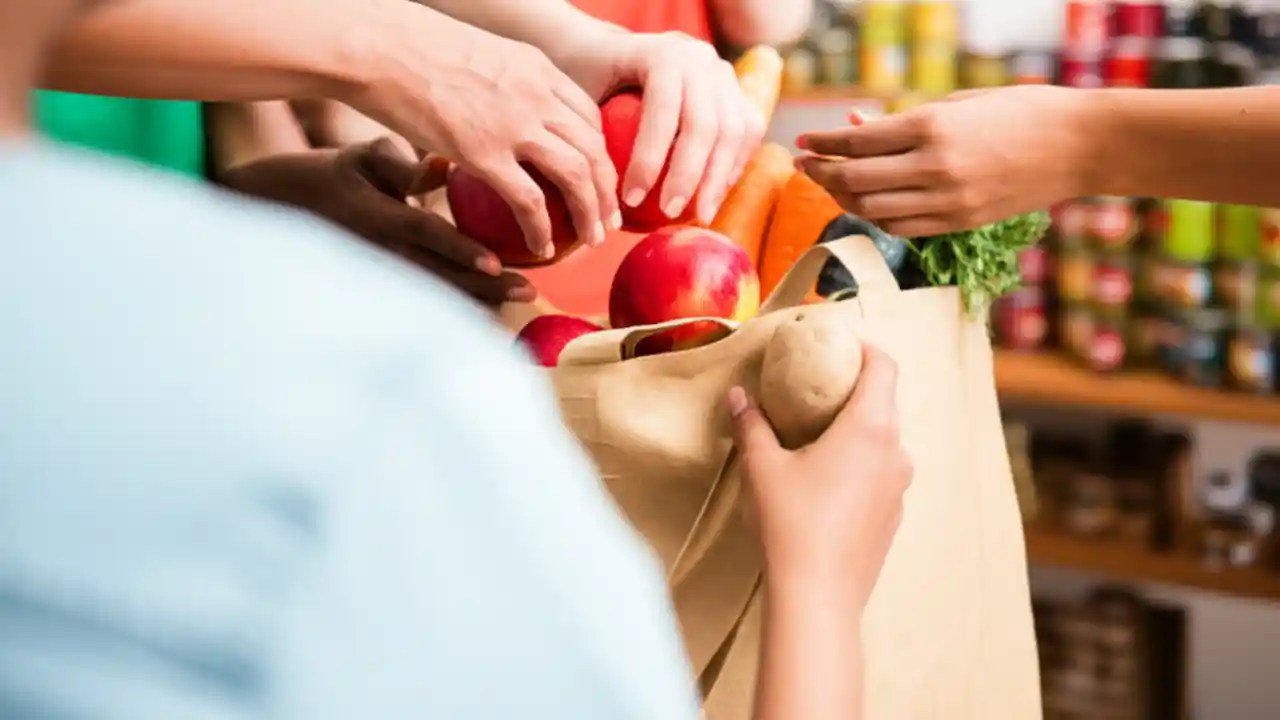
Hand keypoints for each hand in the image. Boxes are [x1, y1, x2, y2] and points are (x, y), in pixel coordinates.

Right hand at [221, 138, 534, 305]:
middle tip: (527, 293)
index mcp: (374, 216)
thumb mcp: (360, 157)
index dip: (459, 250)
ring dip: (474, 306)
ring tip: (515, 312)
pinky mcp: (377, 290)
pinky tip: (490, 318)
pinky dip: (454, 311)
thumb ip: (402, 163)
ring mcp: (377, 276)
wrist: (276, 211)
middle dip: (483, 289)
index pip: (423, 233)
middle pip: (437, 277)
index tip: (497, 263)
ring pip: (431, 298)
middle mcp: (377, 252)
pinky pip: (421, 303)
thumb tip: (440, 170)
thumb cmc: (328, 174)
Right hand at [343, 4, 619, 258]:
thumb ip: (501, 84)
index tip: (600, 178)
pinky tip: (543, 247)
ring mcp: (515, 124)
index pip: (589, 116)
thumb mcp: (478, 55)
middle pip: (595, 148)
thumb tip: (497, 106)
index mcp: (538, 68)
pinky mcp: (484, 153)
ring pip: (578, 176)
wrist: (381, 47)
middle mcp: (537, 94)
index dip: (602, 152)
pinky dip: (543, 230)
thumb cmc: (412, 48)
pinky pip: (531, 202)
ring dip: (592, 213)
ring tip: (591, 239)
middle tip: (610, 220)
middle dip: (610, 190)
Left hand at [556, 31, 765, 223]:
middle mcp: (700, 58)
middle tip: (668, 213)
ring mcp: (723, 73)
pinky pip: (747, 133)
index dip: (650, 159)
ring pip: (734, 131)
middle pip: (705, 124)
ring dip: (717, 179)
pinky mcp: (738, 92)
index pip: (663, 110)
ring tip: (699, 215)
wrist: (615, 52)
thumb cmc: (589, 80)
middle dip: (689, 175)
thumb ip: (590, 133)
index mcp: (662, 52)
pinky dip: (733, 168)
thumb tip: (596, 194)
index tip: (630, 199)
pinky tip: (713, 199)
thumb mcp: (578, 95)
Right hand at [727, 345, 910, 606]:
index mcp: (871, 427)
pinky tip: (828, 481)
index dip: (867, 349)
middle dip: (855, 390)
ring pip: (884, 441)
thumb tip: (737, 396)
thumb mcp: (763, 468)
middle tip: (818, 389)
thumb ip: (752, 425)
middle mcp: (895, 451)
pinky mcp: (894, 515)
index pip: (885, 368)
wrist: (818, 596)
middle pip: (885, 402)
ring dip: (857, 429)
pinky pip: (882, 473)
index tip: (840, 346)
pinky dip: (861, 463)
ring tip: (819, 436)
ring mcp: (899, 486)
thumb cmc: (791, 522)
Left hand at [796, 85, 1093, 236]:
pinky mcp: (960, 222)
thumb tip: (856, 126)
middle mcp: (934, 167)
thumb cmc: (1021, 111)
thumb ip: (904, 119)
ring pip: (873, 209)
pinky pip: (901, 227)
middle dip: (821, 173)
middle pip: (855, 179)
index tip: (802, 142)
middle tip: (804, 166)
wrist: (1081, 145)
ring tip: (829, 185)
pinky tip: (865, 204)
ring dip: (843, 198)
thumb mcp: (959, 103)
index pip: (857, 142)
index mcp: (932, 127)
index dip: (823, 144)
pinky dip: (875, 217)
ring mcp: (947, 200)